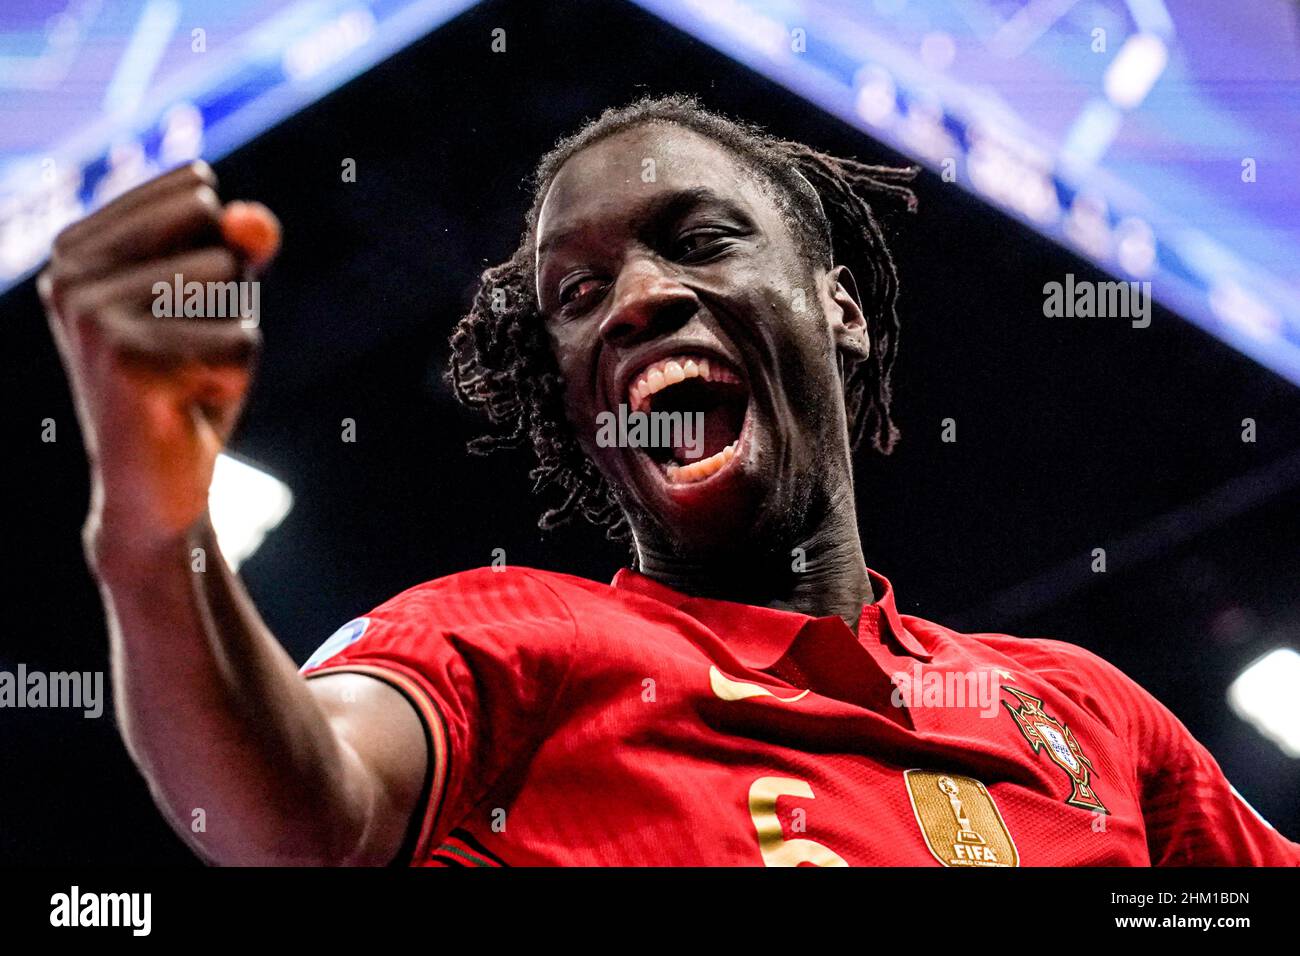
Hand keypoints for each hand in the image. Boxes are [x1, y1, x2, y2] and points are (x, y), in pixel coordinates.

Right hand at [38, 162, 281, 567]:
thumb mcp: (220, 302)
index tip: (179, 311)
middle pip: (216, 235)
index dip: (221, 255)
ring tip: (187, 378)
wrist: (154, 487)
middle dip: (229, 298)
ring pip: (229, 284)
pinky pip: (239, 339)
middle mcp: (70, 273)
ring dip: (232, 339)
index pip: (198, 192)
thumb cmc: (187, 384)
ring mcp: (92, 316)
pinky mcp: (128, 362)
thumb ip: (243, 245)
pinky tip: (189, 404)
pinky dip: (234, 377)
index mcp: (78, 245)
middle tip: (188, 352)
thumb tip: (256, 220)